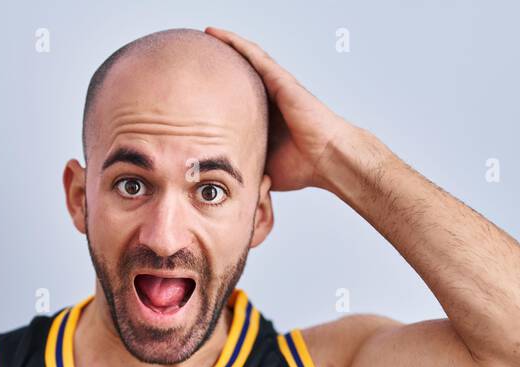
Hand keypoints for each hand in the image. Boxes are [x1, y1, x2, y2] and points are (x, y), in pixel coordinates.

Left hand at [204, 26, 358, 192]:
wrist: (325, 159)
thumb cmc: (301, 168)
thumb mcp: (261, 167)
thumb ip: (242, 165)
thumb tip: (216, 180)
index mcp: (264, 118)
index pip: (235, 100)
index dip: (216, 93)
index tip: (194, 91)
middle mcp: (269, 98)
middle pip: (238, 76)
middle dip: (219, 65)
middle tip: (195, 58)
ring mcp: (275, 87)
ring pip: (245, 59)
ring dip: (225, 45)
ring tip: (206, 34)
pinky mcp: (279, 80)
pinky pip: (253, 56)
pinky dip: (235, 43)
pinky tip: (218, 34)